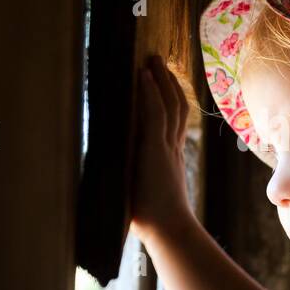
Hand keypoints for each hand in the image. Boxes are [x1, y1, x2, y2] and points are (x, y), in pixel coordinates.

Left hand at [128, 54, 194, 244]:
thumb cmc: (154, 221)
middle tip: (159, 62)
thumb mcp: (143, 193)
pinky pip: (155, 113)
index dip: (170, 100)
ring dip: (160, 79)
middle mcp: (172, 148)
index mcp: (171, 158)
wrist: (168, 230)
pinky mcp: (156, 149)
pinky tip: (144, 75)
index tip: (163, 84)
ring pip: (169, 104)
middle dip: (168, 82)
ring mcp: (166, 147)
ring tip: (153, 60)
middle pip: (176, 106)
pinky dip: (150, 92)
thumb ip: (134, 180)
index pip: (174, 122)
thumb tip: (112, 181)